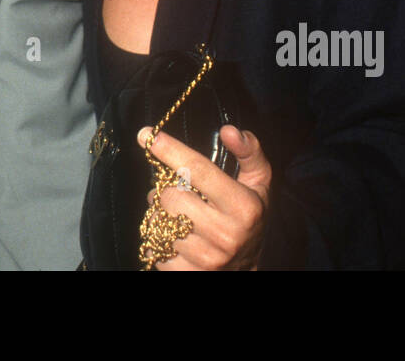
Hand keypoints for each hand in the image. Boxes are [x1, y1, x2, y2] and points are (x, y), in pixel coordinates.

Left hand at [137, 123, 271, 269]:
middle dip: (166, 189)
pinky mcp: (187, 274)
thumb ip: (249, 152)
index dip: (170, 150)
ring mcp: (206, 258)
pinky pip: (152, 246)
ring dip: (159, 213)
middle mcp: (225, 234)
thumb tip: (230, 130)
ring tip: (176, 215)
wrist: (245, 270)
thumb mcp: (259, 183)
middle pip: (170, 196)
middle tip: (176, 191)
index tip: (146, 135)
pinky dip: (156, 237)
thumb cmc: (249, 217)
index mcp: (243, 207)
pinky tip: (173, 236)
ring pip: (158, 221)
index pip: (198, 171)